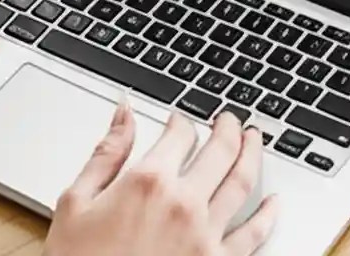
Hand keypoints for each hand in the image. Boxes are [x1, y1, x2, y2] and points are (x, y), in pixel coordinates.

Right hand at [46, 105, 278, 255]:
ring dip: (252, 155)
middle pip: (221, 151)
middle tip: (230, 120)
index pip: (179, 134)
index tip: (181, 121)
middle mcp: (183, 204)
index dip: (182, 121)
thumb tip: (124, 114)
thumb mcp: (76, 203)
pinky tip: (273, 203)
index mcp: (147, 182)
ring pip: (242, 183)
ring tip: (255, 140)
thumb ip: (106, 154)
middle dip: (228, 128)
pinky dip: (268, 215)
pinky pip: (253, 235)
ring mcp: (205, 235)